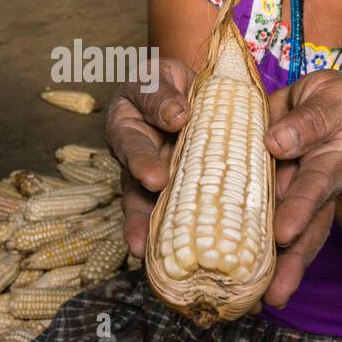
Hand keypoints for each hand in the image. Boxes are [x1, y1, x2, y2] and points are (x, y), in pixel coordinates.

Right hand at [104, 58, 197, 258]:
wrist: (193, 87)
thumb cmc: (166, 81)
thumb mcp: (158, 75)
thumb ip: (160, 93)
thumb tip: (177, 117)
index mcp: (127, 131)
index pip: (131, 148)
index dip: (142, 165)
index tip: (155, 179)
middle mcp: (140, 164)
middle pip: (136, 196)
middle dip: (140, 221)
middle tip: (143, 244)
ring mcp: (162, 184)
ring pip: (159, 213)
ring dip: (162, 239)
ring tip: (167, 267)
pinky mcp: (188, 195)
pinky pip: (191, 216)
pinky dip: (201, 236)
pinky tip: (214, 256)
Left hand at [255, 70, 341, 311]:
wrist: (321, 106)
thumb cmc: (330, 100)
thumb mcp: (330, 94)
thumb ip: (309, 118)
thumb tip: (276, 143)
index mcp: (337, 160)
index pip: (318, 185)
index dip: (301, 208)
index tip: (284, 232)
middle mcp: (317, 190)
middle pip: (307, 230)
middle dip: (291, 262)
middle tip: (273, 293)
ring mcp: (296, 202)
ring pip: (288, 241)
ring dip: (274, 272)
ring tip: (256, 303)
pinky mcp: (273, 205)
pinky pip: (261, 231)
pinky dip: (249, 255)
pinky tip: (234, 283)